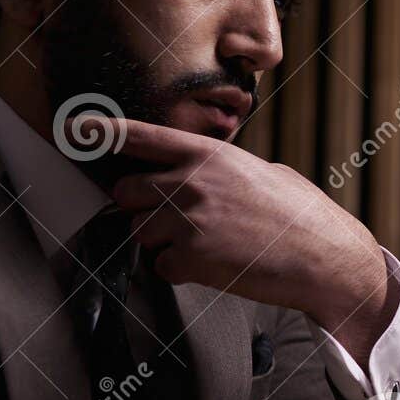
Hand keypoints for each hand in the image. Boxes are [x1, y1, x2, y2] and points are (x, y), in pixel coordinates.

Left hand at [109, 119, 395, 361]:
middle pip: (125, 193)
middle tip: (171, 220)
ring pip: (141, 234)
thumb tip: (196, 175)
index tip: (75, 128)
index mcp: (208, 154)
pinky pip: (162, 267)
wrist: (324, 255)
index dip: (101, 132)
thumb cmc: (302, 215)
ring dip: (164, 243)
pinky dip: (182, 271)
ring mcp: (187, 220)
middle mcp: (190, 182)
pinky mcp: (190, 258)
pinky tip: (216, 266)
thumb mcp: (262, 172)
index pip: (140, 137)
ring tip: (208, 245)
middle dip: (139, 208)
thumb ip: (218, 170)